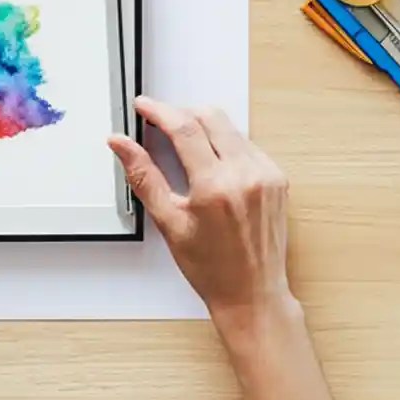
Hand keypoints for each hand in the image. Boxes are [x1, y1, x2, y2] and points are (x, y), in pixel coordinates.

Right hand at [108, 96, 291, 330]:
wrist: (252, 294)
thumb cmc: (211, 268)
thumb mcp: (169, 222)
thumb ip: (144, 176)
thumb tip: (121, 144)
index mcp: (216, 187)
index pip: (185, 128)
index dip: (160, 111)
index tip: (144, 106)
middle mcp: (246, 175)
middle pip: (210, 117)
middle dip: (182, 113)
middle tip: (160, 122)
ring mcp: (267, 175)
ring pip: (230, 128)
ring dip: (204, 127)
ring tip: (184, 145)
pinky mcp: (278, 178)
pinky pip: (247, 145)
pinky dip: (226, 144)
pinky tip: (212, 163)